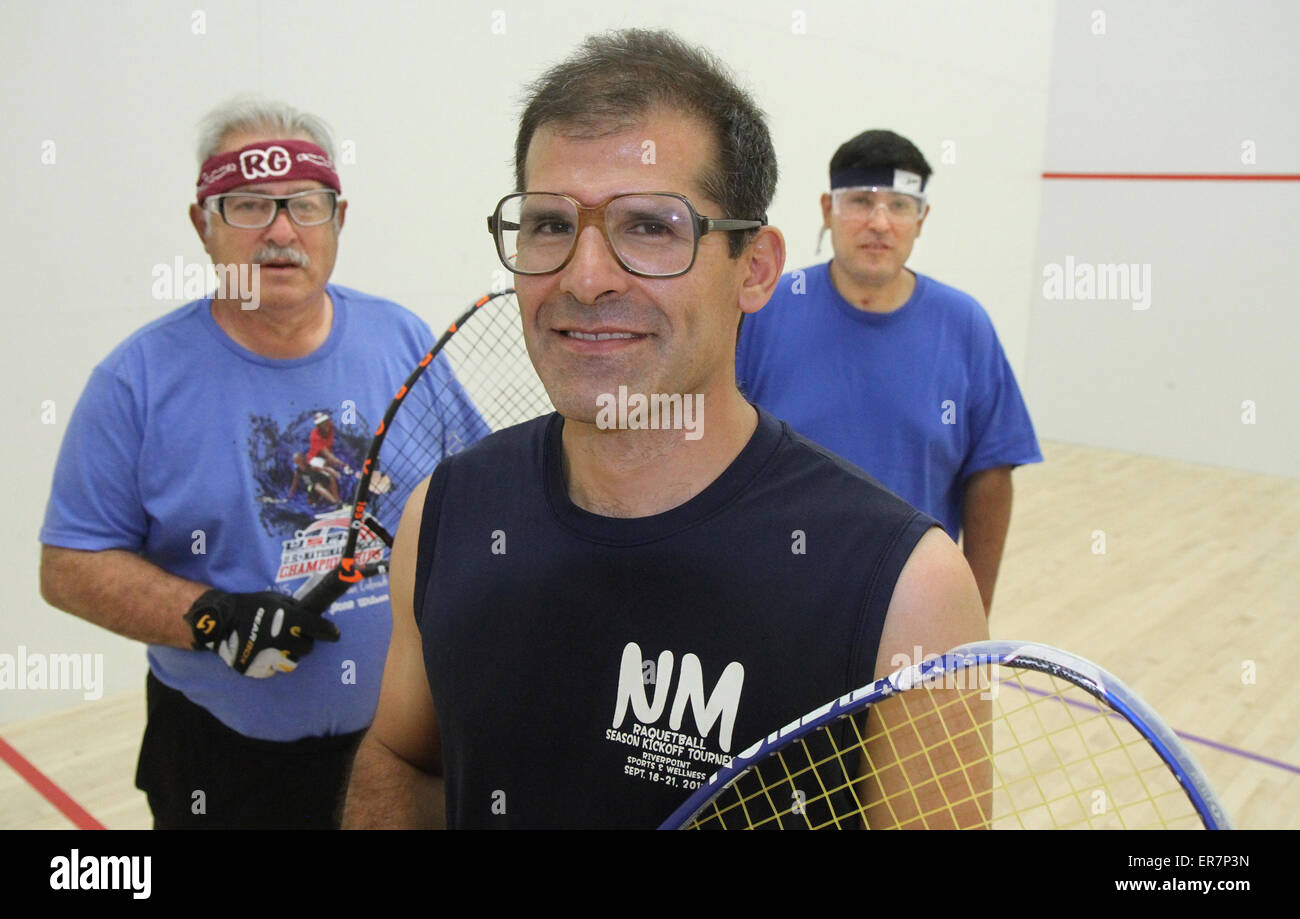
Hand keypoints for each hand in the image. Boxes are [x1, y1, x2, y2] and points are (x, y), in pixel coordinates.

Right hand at [184, 589, 340, 677]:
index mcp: (290, 620)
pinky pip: (274, 669)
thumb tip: (310, 614)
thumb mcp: (275, 599)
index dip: (329, 632)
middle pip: (307, 648)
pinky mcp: (258, 668)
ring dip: (290, 654)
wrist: (221, 621)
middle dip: (304, 642)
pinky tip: (265, 653)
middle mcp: (283, 639)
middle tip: (295, 636)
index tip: (334, 634)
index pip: (319, 628)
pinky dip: (273, 662)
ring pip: (292, 661)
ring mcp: (270, 656)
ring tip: (279, 645)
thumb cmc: (250, 605)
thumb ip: (295, 607)